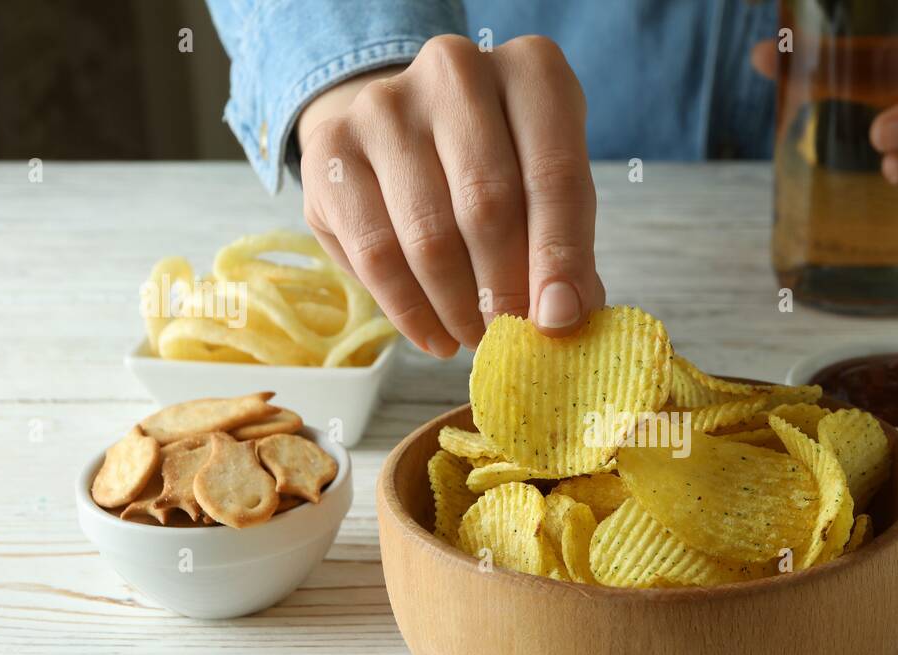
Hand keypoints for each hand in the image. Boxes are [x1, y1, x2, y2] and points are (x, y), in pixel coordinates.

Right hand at [297, 36, 604, 356]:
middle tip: (511, 339)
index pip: (554, 175)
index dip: (560, 259)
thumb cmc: (499, 166)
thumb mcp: (547, 192)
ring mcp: (385, 105)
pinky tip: (434, 336)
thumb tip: (564, 318)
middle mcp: (456, 72)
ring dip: (457, 309)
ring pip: (428, 237)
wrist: (406, 128)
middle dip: (504, 291)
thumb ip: (566, 250)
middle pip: (486, 205)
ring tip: (474, 339)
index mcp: (530, 73)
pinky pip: (375, 254)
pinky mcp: (331, 149)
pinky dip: (409, 312)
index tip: (559, 321)